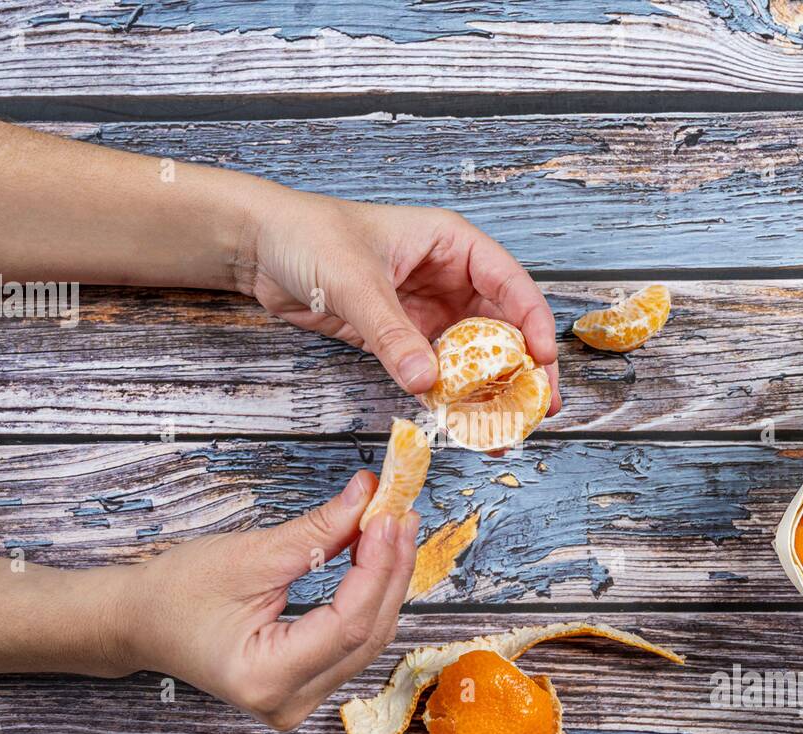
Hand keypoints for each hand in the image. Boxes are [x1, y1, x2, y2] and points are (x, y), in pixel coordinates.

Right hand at [111, 470, 417, 729]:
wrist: (140, 622)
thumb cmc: (177, 594)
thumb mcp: (249, 556)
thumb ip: (317, 531)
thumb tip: (368, 497)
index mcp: (265, 678)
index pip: (348, 622)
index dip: (378, 566)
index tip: (389, 517)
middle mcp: (288, 702)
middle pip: (367, 634)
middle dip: (389, 569)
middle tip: (399, 513)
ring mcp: (300, 700)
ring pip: (367, 639)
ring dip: (385, 581)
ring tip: (393, 528)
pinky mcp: (306, 685)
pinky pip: (354, 642)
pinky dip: (368, 597)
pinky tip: (378, 559)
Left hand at [244, 189, 561, 413]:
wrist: (259, 247)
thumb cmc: (308, 236)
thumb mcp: (354, 281)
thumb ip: (391, 333)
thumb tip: (428, 380)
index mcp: (450, 244)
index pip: (509, 283)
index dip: (533, 323)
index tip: (543, 362)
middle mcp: (447, 276)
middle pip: (500, 326)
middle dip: (522, 368)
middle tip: (538, 409)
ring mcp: (426, 309)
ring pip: (471, 354)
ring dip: (488, 390)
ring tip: (504, 428)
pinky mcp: (401, 336)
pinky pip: (436, 370)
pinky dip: (450, 397)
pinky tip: (461, 423)